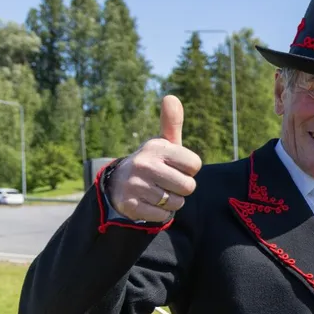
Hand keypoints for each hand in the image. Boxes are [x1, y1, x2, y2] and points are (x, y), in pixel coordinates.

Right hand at [106, 95, 202, 221]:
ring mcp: (136, 185)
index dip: (189, 170)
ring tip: (157, 192)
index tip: (175, 167)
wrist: (119, 183)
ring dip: (171, 202)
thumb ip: (171, 123)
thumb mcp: (163, 143)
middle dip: (182, 188)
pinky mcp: (130, 205)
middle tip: (166, 182)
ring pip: (177, 203)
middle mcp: (145, 164)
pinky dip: (161, 214)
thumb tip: (171, 97)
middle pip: (189, 186)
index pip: (195, 165)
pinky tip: (150, 203)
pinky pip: (164, 216)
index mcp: (157, 148)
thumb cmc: (152, 162)